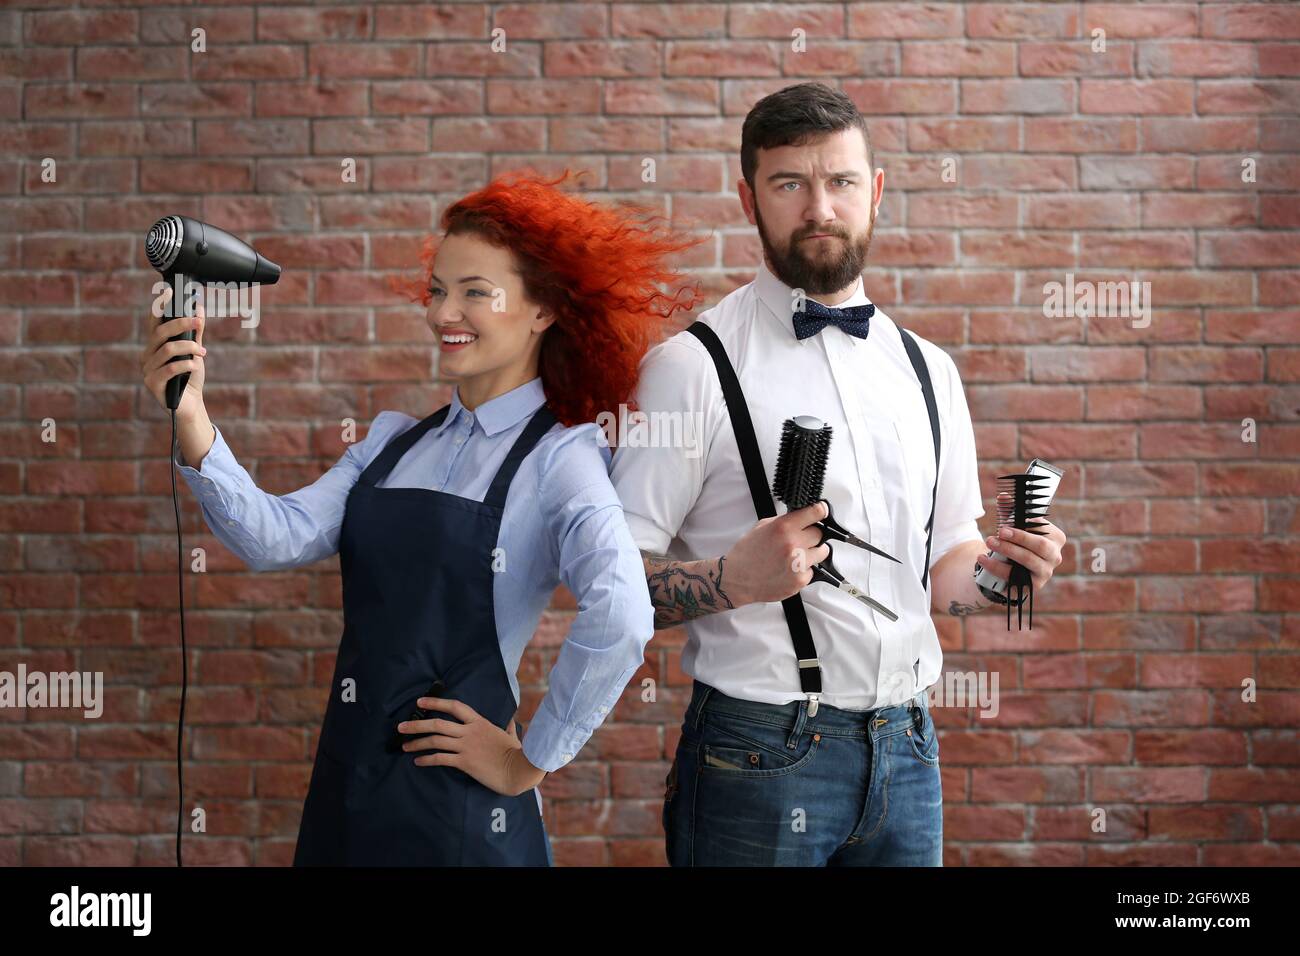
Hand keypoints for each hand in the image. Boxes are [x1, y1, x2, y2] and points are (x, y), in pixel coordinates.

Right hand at [142, 286, 206, 419]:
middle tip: (197, 320)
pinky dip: (185, 364)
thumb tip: (199, 309)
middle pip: (160, 333)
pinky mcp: (152, 384)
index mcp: (155, 346)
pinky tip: (195, 366)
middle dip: (180, 324)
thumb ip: (196, 332)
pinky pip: (169, 369)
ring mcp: (148, 370)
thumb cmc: (190, 377)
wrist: (191, 405)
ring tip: (202, 351)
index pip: (154, 323)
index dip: (159, 307)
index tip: (169, 292)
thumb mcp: (194, 352)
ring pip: (166, 350)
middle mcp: (147, 355)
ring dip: (188, 347)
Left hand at [399, 697, 545, 796]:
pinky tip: (418, 761)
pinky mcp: (464, 762)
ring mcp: (466, 747)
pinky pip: (440, 759)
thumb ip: (506, 726)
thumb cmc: (516, 752)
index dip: (436, 702)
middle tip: (401, 727)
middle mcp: (470, 732)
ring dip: (417, 742)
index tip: (420, 702)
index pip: (454, 707)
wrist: (519, 769)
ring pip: (435, 741)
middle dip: (416, 725)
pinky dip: (426, 759)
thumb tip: (510, 720)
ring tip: (404, 746)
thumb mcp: (510, 734)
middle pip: (437, 724)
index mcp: (479, 722)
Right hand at [724, 501, 830, 605]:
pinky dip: (805, 569)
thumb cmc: (747, 553)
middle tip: (801, 540)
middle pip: (820, 533)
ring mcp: (798, 563)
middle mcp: (792, 544)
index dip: (821, 511)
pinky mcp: (800, 580)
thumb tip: (802, 516)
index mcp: (783, 527)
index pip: (816, 512)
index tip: (822, 512)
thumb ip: (784, 520)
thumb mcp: (762, 526)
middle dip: (812, 535)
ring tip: (797, 556)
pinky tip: (790, 569)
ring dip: (813, 552)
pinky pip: (813, 570)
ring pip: (822, 552)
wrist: (738, 579)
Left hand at [976, 493, 1066, 590]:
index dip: (1027, 523)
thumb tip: (1003, 496)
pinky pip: (1015, 577)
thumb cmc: (1017, 542)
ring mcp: (1045, 572)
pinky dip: (997, 567)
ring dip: (1007, 550)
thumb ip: (1010, 511)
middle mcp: (1054, 556)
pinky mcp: (1032, 585)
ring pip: (1028, 561)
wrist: (1013, 568)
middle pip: (1040, 545)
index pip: (1043, 528)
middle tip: (999, 532)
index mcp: (1055, 538)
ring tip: (989, 542)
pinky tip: (983, 559)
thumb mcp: (1014, 525)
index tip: (1009, 520)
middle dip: (1019, 537)